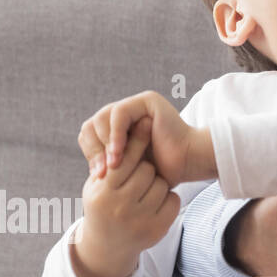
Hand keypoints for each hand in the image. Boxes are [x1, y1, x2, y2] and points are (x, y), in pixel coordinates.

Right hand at [71, 117, 180, 276]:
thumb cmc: (102, 204)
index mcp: (101, 194)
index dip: (136, 140)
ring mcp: (138, 221)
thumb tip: (136, 122)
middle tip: (142, 173)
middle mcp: (118, 208)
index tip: (147, 122)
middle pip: (146, 170)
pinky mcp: (156, 230)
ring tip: (146, 191)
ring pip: (161, 185)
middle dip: (146, 168)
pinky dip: (168, 199)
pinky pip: (173, 201)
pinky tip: (156, 203)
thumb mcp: (98, 184)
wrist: (106, 245)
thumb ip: (111, 158)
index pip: (124, 160)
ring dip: (158, 183)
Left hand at [78, 90, 212, 185]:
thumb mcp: (126, 167)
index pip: (88, 135)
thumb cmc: (162, 170)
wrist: (187, 163)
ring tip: (114, 164)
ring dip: (104, 144)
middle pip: (91, 125)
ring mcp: (136, 104)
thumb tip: (92, 164)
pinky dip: (115, 135)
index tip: (99, 176)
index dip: (90, 154)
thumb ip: (108, 160)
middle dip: (94, 150)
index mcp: (118, 126)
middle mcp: (126, 112)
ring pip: (101, 118)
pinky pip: (119, 113)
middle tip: (103, 172)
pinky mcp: (147, 100)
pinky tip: (120, 153)